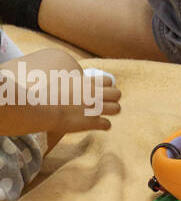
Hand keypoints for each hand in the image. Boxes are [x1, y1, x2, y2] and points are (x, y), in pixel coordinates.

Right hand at [0, 67, 119, 135]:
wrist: (42, 109)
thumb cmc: (43, 94)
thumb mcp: (56, 79)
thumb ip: (63, 78)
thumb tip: (54, 75)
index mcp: (87, 82)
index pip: (109, 81)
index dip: (106, 87)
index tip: (99, 92)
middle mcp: (95, 94)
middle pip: (118, 94)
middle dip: (112, 99)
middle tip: (103, 104)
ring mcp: (95, 108)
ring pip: (117, 109)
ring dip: (110, 112)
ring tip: (102, 115)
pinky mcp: (92, 122)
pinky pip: (107, 125)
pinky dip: (103, 126)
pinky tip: (97, 126)